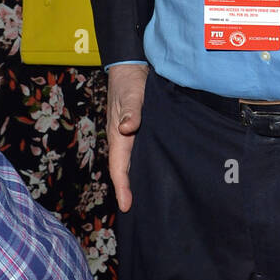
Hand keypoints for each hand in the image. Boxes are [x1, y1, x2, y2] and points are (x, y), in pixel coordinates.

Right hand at [106, 63, 148, 212]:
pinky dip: (148, 165)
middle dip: (130, 190)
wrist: (132, 67)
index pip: (119, 167)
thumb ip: (131, 111)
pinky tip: (161, 171)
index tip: (126, 206)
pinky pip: (144, 153)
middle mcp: (124, 140)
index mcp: (118, 136)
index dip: (122, 187)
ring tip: (153, 198)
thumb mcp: (132, 95)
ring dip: (140, 179)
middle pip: (126, 170)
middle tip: (140, 212)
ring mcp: (132, 136)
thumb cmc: (130, 81)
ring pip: (135, 163)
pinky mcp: (143, 131)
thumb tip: (128, 128)